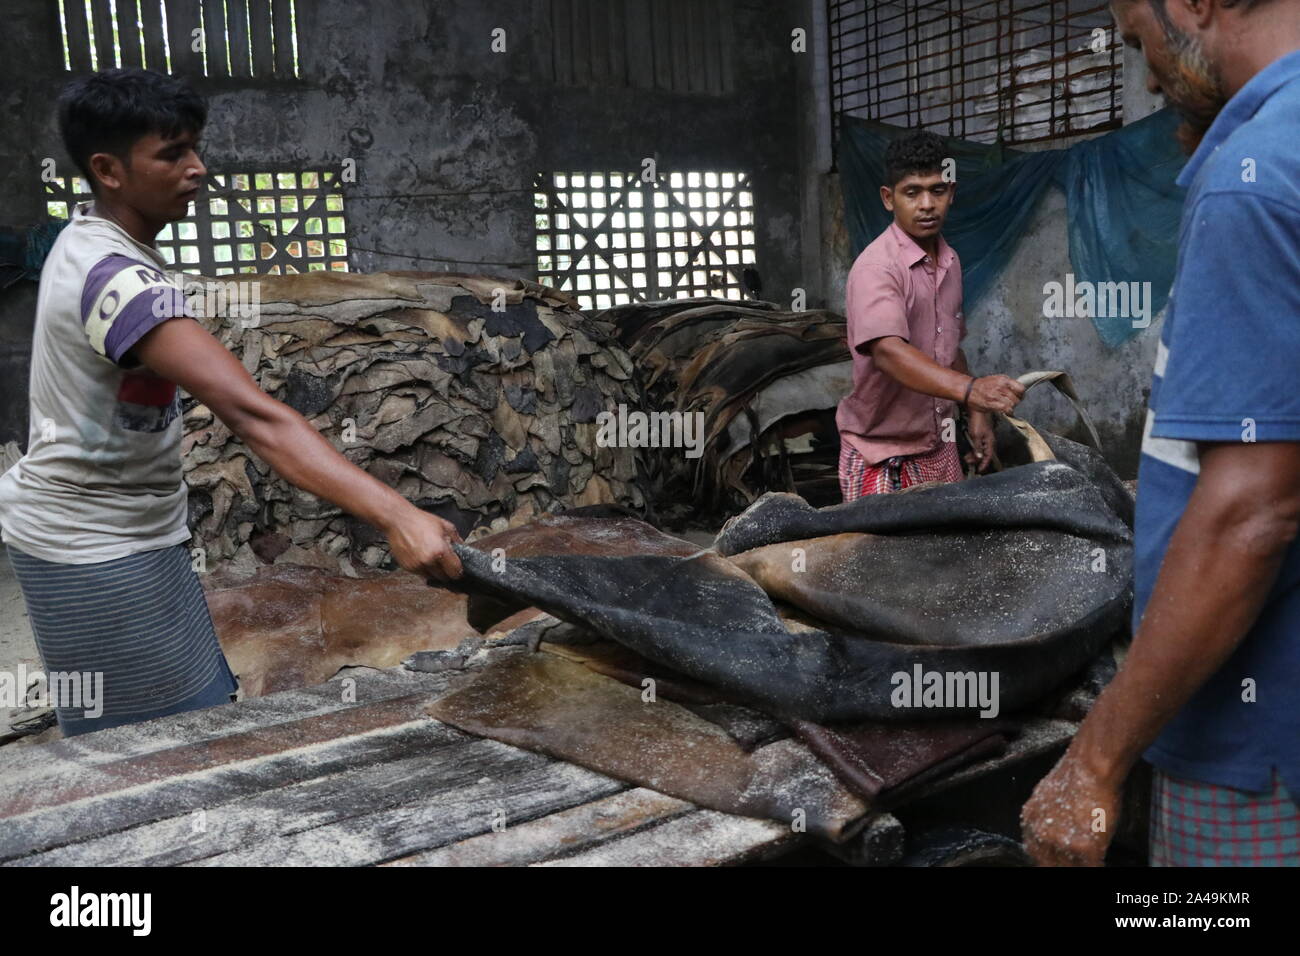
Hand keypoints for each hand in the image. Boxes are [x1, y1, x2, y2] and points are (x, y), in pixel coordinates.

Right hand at [384, 506, 463, 582]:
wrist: (399, 520)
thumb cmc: (420, 521)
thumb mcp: (444, 525)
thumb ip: (456, 539)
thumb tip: (463, 548)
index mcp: (440, 551)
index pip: (455, 571)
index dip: (458, 571)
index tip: (458, 569)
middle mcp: (428, 561)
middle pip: (444, 577)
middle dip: (447, 571)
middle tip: (446, 563)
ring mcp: (417, 565)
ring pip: (432, 577)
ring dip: (435, 571)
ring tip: (432, 558)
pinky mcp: (407, 567)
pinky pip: (420, 573)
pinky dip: (423, 568)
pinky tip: (422, 557)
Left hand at [964, 411, 996, 472]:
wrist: (977, 410)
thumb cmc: (977, 422)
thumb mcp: (976, 436)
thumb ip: (978, 447)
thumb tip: (979, 457)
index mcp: (990, 442)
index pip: (988, 456)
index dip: (984, 464)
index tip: (979, 470)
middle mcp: (989, 441)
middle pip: (984, 454)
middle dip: (976, 460)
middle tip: (967, 462)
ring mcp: (985, 438)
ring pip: (980, 450)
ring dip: (973, 455)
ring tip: (966, 457)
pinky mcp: (981, 435)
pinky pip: (978, 445)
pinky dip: (973, 449)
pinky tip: (968, 451)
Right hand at [966, 374, 1024, 414]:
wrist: (968, 389)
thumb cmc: (981, 385)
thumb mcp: (996, 379)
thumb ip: (1007, 384)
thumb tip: (1018, 390)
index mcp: (1003, 379)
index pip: (1020, 388)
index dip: (1021, 394)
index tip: (1019, 396)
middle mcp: (1001, 387)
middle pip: (1017, 398)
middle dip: (1015, 402)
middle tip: (1011, 403)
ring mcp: (996, 395)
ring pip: (1012, 404)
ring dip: (1011, 407)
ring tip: (1006, 407)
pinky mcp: (992, 403)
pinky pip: (1006, 409)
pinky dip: (1007, 412)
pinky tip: (1004, 411)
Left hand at [1020, 751, 1121, 866]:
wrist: (1089, 766)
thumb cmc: (1075, 776)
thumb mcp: (1046, 796)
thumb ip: (1045, 818)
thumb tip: (1052, 831)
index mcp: (1030, 822)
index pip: (1035, 853)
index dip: (1050, 858)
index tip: (1059, 860)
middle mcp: (1040, 834)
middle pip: (1049, 864)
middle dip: (1063, 864)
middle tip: (1075, 860)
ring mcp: (1061, 842)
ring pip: (1070, 867)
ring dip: (1080, 864)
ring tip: (1089, 858)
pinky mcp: (1084, 846)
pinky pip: (1091, 866)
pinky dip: (1096, 864)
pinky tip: (1100, 859)